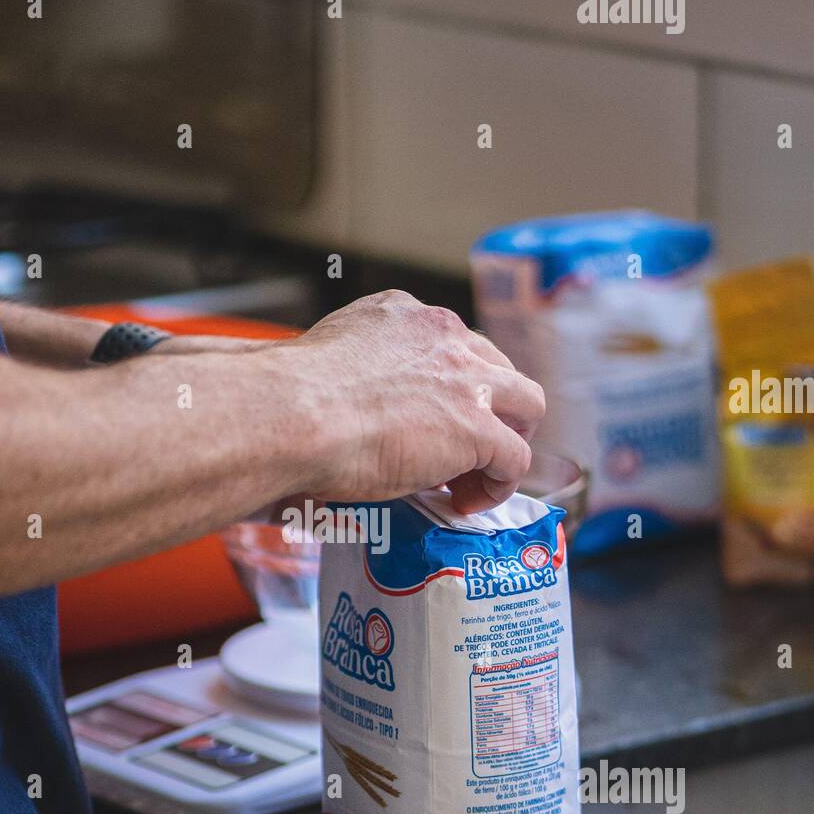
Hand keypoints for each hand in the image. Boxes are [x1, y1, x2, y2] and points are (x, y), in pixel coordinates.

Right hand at [289, 291, 543, 513]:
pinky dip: (499, 484)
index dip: (447, 386)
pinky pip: (514, 459)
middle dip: (489, 406)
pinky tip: (467, 501)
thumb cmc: (287, 400)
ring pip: (526, 404)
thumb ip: (352, 377)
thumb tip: (343, 415)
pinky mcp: (477, 429)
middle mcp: (444, 336)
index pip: (449, 344)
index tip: (429, 417)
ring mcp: (467, 381)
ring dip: (508, 439)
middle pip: (497, 366)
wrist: (293, 415)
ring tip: (479, 475)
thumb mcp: (325, 363)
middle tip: (463, 445)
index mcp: (402, 313)